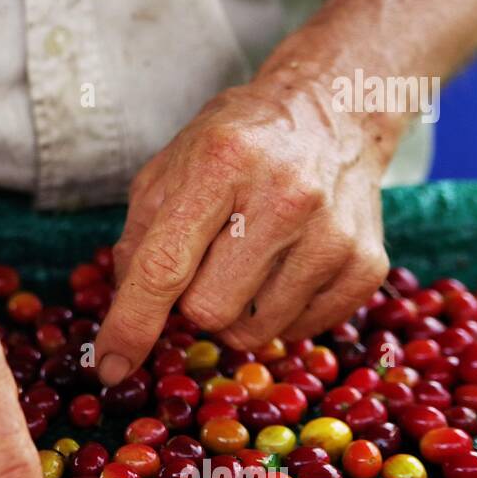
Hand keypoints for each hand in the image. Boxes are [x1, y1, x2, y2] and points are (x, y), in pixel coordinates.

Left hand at [95, 75, 393, 383]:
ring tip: (246, 260)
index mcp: (222, 163)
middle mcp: (286, 196)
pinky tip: (283, 267)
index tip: (110, 366)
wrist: (332, 111)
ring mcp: (333, 234)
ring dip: (234, 310)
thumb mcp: (172, 169)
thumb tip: (125, 313)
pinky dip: (277, 314)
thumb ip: (138, 239)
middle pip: (207, 310)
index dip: (131, 324)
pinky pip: (298, 331)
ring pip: (252, 330)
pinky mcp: (366, 265)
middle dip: (190, 301)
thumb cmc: (238, 144)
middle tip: (204, 262)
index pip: (164, 265)